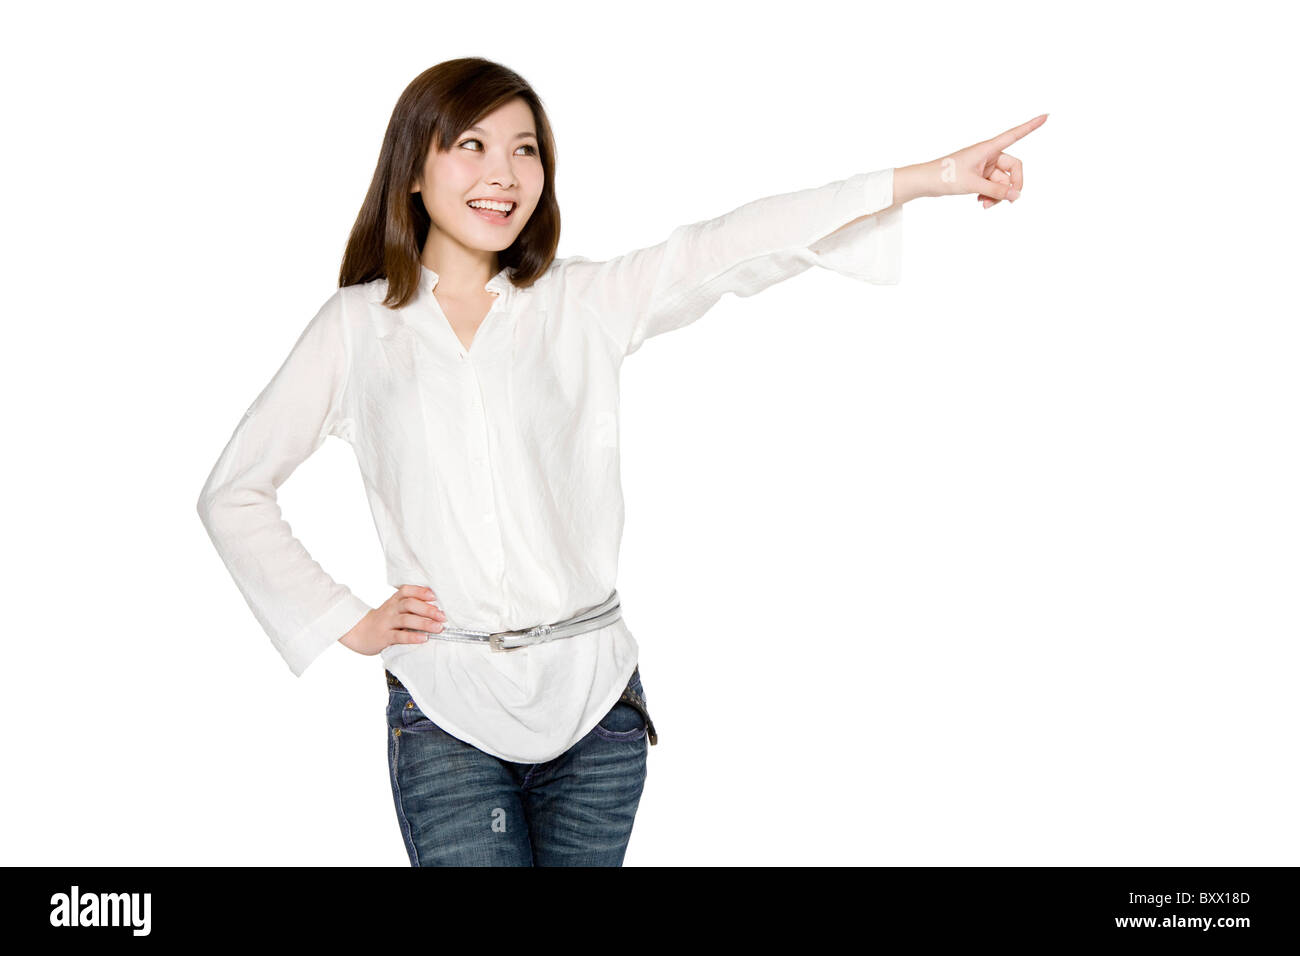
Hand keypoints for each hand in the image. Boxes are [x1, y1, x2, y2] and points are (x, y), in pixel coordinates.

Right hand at [338, 585, 446, 657]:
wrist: (358, 632)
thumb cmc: (384, 620)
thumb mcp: (394, 608)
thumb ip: (410, 605)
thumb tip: (437, 606)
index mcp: (394, 600)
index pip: (406, 590)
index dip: (420, 591)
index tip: (434, 596)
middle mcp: (390, 609)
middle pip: (409, 604)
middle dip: (427, 609)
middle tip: (442, 616)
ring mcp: (386, 623)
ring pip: (406, 620)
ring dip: (424, 623)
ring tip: (438, 628)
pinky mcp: (384, 637)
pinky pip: (399, 636)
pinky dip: (413, 637)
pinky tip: (424, 638)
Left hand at [895, 113, 1047, 206]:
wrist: (925, 182)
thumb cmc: (945, 176)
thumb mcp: (973, 185)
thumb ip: (996, 191)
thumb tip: (1017, 196)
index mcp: (987, 148)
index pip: (1014, 135)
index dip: (1031, 126)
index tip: (1046, 115)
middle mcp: (988, 155)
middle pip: (1013, 168)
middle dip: (1012, 186)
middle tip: (1010, 201)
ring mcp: (984, 166)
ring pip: (1002, 182)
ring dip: (998, 195)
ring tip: (985, 206)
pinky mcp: (978, 176)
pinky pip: (993, 186)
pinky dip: (990, 195)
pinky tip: (981, 203)